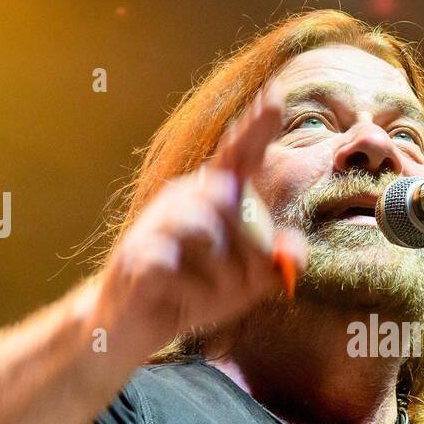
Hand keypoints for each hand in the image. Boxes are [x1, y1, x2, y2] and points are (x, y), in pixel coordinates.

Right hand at [91, 80, 307, 363]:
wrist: (127, 328)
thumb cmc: (189, 296)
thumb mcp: (241, 286)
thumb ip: (272, 264)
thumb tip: (296, 249)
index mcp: (210, 199)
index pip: (237, 157)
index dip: (256, 128)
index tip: (277, 96)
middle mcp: (180, 200)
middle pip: (234, 203)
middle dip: (252, 254)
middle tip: (245, 287)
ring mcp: (153, 225)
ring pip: (205, 231)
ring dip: (221, 276)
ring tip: (211, 296)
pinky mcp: (134, 257)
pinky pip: (175, 267)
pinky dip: (190, 295)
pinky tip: (179, 301)